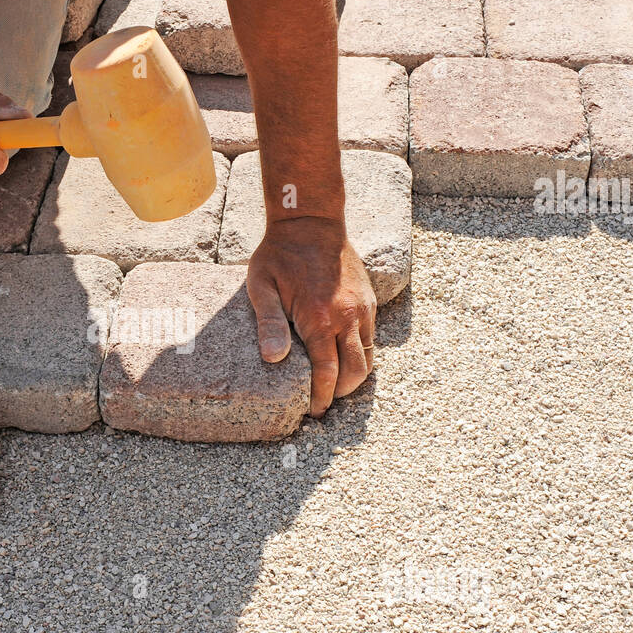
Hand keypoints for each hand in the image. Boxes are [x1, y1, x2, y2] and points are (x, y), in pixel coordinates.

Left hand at [247, 216, 376, 417]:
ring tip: (333, 385)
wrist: (311, 220)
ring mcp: (361, 309)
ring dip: (353, 377)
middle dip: (340, 394)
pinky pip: (370, 338)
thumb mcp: (261, 286)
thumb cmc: (279, 254)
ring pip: (368, 358)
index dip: (322, 397)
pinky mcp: (368, 301)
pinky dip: (359, 355)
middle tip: (323, 403)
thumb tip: (274, 359)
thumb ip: (269, 324)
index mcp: (319, 318)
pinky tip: (341, 358)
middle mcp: (346, 317)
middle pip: (355, 372)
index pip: (327, 372)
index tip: (314, 411)